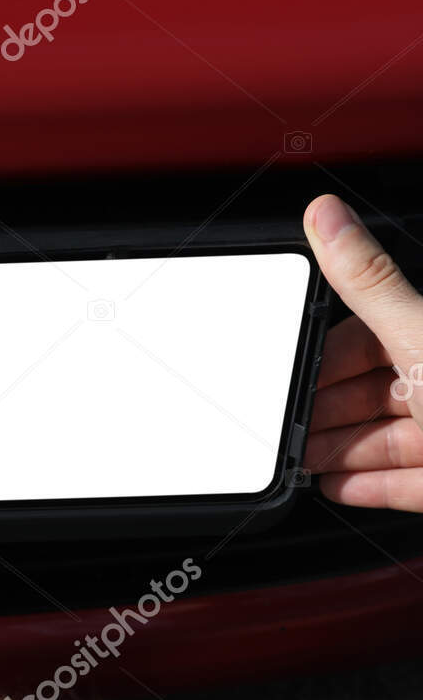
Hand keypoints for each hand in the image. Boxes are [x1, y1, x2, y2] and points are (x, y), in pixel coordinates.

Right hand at [304, 195, 422, 511]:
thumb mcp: (422, 335)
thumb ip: (367, 281)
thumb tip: (326, 213)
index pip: (374, 336)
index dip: (327, 355)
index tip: (293, 370)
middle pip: (377, 389)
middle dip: (327, 407)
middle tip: (289, 420)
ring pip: (387, 438)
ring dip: (340, 449)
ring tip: (302, 457)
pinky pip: (407, 482)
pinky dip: (370, 485)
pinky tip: (337, 486)